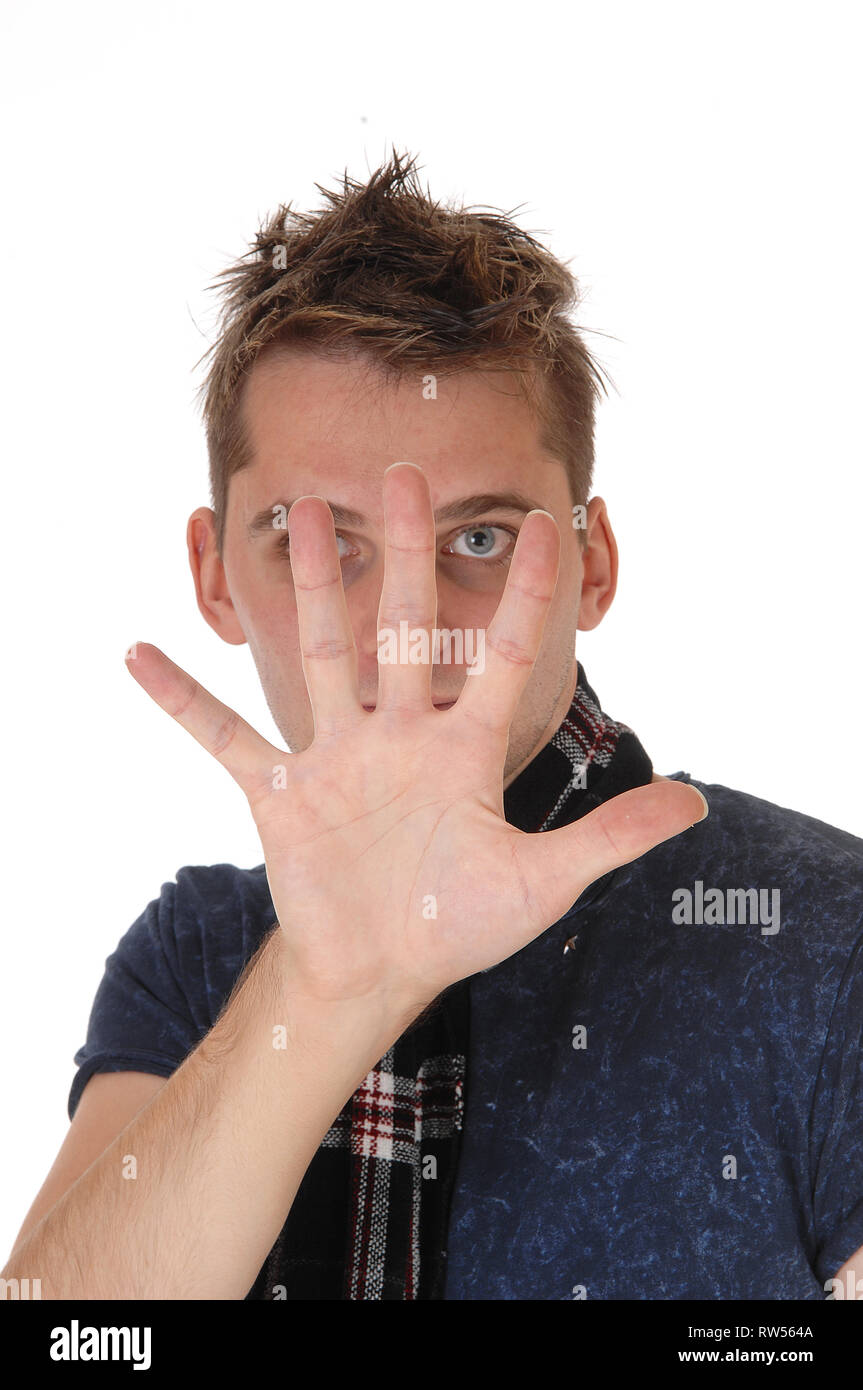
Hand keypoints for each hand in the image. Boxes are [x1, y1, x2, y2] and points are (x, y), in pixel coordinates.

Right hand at [125, 463, 705, 1019]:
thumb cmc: (460, 925)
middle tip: (406, 471)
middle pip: (401, 628)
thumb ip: (610, 840)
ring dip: (306, 588)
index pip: (497, 655)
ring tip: (292, 515)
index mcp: (464, 751)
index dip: (521, 593)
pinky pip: (224, 735)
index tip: (541, 523)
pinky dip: (180, 699)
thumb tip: (699, 805)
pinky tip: (136, 652)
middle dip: (403, 553)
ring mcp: (337, 758)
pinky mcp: (281, 793)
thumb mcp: (541, 884)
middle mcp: (399, 735)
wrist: (379, 970)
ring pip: (319, 654)